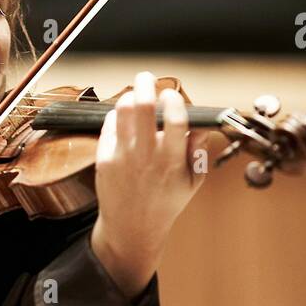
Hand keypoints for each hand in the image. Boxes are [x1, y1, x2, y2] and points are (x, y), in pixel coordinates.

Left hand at [89, 71, 208, 297]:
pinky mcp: (104, 159)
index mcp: (173, 161)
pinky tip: (123, 118)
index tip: (172, 93)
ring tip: (134, 95)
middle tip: (147, 78)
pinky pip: (109, 125)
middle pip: (143, 106)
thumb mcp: (193, 181)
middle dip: (145, 84)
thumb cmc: (166, 202)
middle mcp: (146, 156)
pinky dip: (116, 116)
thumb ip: (199, 150)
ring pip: (122, 111)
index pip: (176, 120)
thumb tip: (201, 124)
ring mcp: (122, 157)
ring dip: (129, 96)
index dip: (174, 99)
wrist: (131, 228)